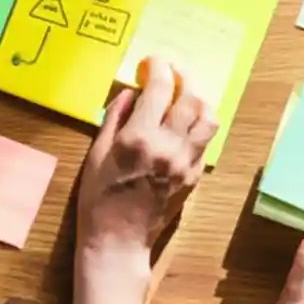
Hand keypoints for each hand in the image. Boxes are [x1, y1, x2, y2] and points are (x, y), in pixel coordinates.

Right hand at [77, 56, 218, 261]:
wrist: (118, 241)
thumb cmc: (98, 199)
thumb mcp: (96, 154)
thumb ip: (115, 118)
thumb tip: (131, 92)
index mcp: (139, 138)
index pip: (159, 89)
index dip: (158, 68)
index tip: (152, 62)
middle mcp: (168, 146)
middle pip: (190, 98)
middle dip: (182, 77)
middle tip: (171, 71)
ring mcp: (185, 162)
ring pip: (208, 118)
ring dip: (198, 100)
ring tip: (185, 96)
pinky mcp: (194, 177)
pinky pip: (205, 142)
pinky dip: (199, 125)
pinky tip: (185, 124)